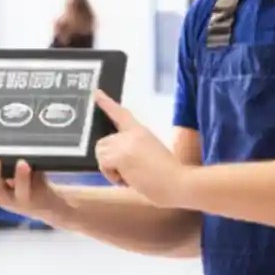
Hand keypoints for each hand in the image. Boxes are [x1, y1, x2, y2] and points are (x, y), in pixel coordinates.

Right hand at [0, 155, 74, 226]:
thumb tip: (3, 133)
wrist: (49, 204)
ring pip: (11, 193)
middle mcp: (0, 196)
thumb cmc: (27, 180)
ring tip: (21, 163)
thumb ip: (8, 157)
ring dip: (16, 177)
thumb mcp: (14, 167)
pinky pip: (29, 190)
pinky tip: (31, 166)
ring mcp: (15, 201)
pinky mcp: (31, 202)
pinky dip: (29, 178)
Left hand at [93, 90, 190, 206]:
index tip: (96, 93)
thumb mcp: (152, 153)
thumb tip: (118, 160)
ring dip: (110, 168)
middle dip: (110, 159)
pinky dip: (111, 176)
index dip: (107, 103)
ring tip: (128, 177)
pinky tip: (128, 180)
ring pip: (101, 153)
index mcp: (141, 131)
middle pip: (103, 142)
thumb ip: (134, 149)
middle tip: (127, 172)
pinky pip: (103, 164)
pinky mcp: (120, 156)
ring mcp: (125, 143)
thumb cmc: (169, 174)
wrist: (177, 181)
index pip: (121, 114)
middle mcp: (131, 134)